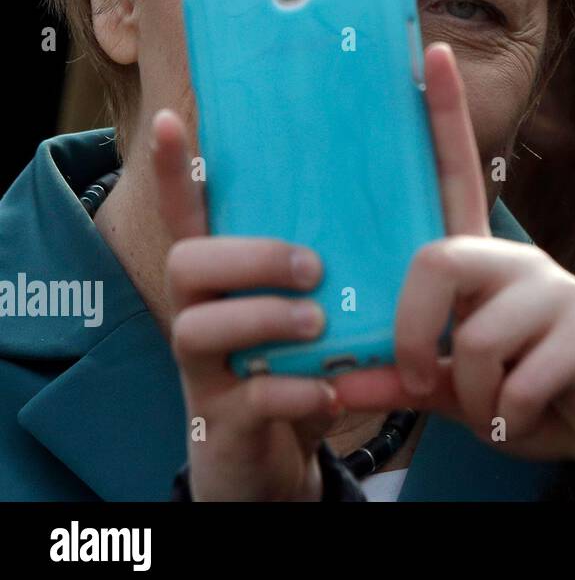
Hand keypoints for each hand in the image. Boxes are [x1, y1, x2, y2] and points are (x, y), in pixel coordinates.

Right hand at [154, 109, 339, 501]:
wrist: (285, 457)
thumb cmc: (307, 359)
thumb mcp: (319, 302)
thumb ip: (337, 253)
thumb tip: (397, 176)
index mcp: (227, 277)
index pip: (190, 213)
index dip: (176, 171)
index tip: (173, 122)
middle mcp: (202, 314)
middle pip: (185, 263)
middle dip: (248, 256)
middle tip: (312, 265)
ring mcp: (206, 370)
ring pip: (198, 328)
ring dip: (265, 318)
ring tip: (319, 323)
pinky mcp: (225, 422)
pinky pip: (247, 397)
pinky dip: (294, 391)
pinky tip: (331, 390)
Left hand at [331, 44, 574, 463]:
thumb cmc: (529, 395)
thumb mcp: (455, 388)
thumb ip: (402, 377)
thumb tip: (337, 385)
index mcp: (485, 264)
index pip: (459, 175)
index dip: (444, 116)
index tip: (430, 53)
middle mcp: (521, 260)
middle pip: (437, 260)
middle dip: (414, 333)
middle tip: (424, 377)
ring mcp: (557, 289)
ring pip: (472, 338)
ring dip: (472, 394)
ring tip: (498, 406)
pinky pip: (516, 379)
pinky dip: (509, 414)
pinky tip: (530, 413)